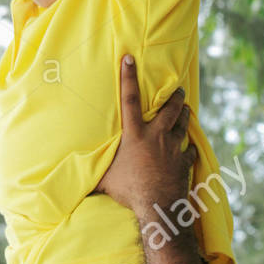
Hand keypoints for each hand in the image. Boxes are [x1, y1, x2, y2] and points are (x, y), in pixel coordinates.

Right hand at [96, 55, 196, 216]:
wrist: (158, 205)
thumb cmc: (129, 190)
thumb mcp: (105, 178)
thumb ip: (93, 170)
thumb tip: (72, 172)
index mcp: (135, 135)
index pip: (129, 99)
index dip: (128, 77)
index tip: (129, 59)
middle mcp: (156, 136)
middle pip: (169, 109)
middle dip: (174, 96)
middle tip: (178, 89)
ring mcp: (173, 149)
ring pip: (183, 125)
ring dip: (185, 116)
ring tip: (186, 109)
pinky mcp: (183, 162)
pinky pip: (189, 152)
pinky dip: (189, 149)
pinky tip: (190, 148)